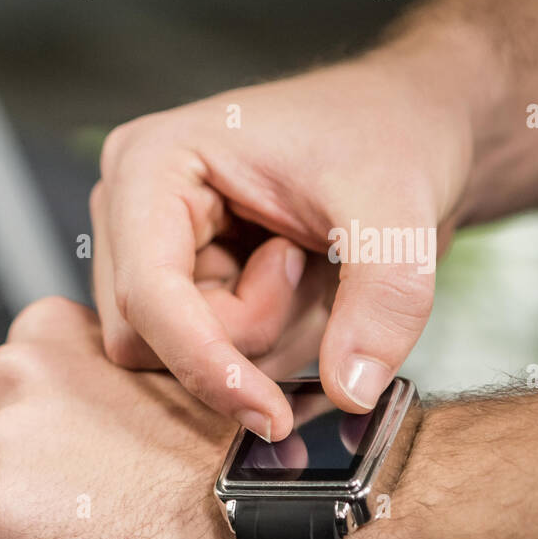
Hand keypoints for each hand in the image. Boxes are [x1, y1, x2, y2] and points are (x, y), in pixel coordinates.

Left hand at [0, 296, 260, 538]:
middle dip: (42, 496)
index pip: (15, 407)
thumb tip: (77, 428)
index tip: (99, 475)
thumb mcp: (166, 382)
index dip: (58, 453)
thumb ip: (102, 391)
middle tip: (111, 515)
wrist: (271, 520)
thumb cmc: (242, 463)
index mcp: (47, 333)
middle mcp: (10, 378)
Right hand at [91, 55, 470, 439]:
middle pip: (150, 337)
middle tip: (308, 269)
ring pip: (173, 355)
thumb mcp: (397, 206)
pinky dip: (260, 340)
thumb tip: (350, 391)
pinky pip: (197, 355)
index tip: (271, 416)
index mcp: (150, 164)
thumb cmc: (389, 132)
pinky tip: (294, 286)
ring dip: (259, 336)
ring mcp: (143, 247)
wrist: (410, 122)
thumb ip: (381, 298)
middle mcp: (127, 207)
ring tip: (307, 265)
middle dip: (243, 333)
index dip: (205, 364)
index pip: (148, 296)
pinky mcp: (170, 280)